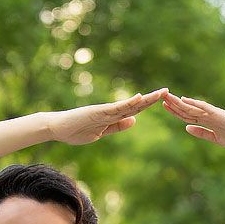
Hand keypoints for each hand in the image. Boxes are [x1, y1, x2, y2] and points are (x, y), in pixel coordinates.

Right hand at [49, 89, 166, 144]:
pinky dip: (128, 103)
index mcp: (112, 117)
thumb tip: (134, 121)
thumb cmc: (75, 131)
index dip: (148, 105)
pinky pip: (116, 108)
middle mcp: (110, 111)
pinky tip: (140, 98)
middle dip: (152, 99)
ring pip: (129, 104)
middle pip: (135, 104)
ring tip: (160, 93)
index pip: (134, 110)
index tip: (161, 101)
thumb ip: (117, 126)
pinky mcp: (97, 112)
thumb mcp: (101, 132)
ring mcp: (105, 111)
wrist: (57, 128)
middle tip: (168, 91)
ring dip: (146, 99)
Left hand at [162, 92, 224, 149]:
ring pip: (192, 107)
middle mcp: (208, 115)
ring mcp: (213, 114)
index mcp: (206, 122)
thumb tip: (186, 128)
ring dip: (180, 102)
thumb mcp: (215, 139)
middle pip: (187, 109)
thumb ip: (201, 133)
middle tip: (160, 96)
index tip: (164, 106)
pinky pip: (205, 108)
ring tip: (168, 96)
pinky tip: (185, 100)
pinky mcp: (219, 114)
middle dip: (174, 104)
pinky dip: (195, 103)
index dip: (175, 111)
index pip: (187, 115)